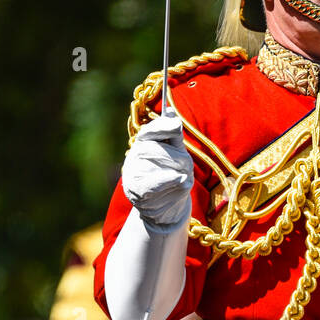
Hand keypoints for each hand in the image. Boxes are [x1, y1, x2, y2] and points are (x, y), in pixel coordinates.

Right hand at [122, 113, 193, 227]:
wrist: (165, 207)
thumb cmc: (172, 175)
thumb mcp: (175, 153)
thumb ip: (173, 135)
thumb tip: (171, 111)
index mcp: (143, 143)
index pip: (150, 131)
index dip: (162, 126)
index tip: (176, 124)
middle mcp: (134, 155)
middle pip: (160, 149)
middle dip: (180, 158)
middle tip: (186, 167)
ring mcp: (133, 172)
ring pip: (161, 165)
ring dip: (180, 172)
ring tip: (181, 179)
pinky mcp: (135, 190)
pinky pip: (156, 182)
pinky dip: (171, 181)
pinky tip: (180, 181)